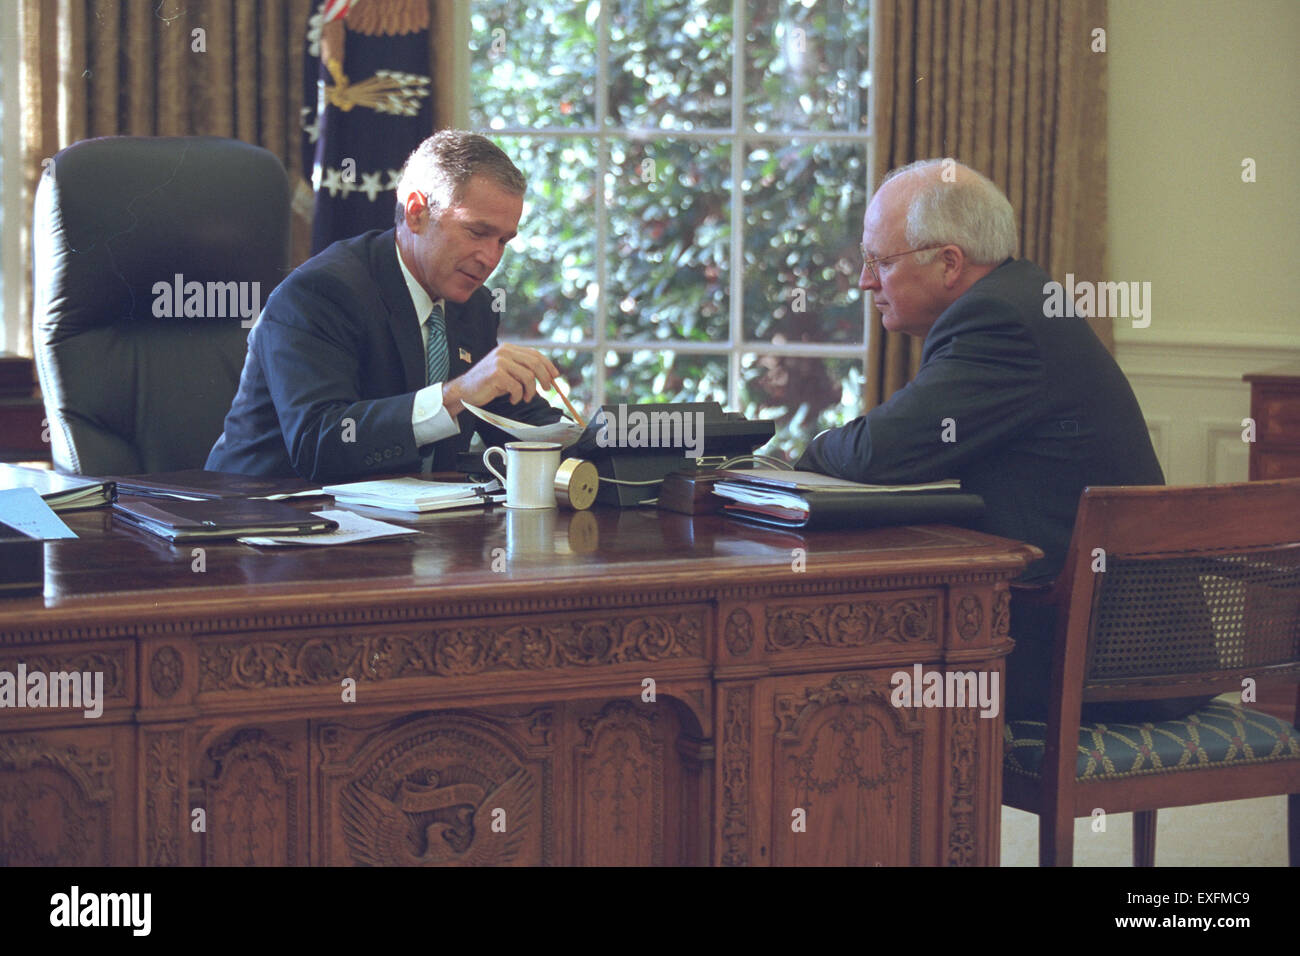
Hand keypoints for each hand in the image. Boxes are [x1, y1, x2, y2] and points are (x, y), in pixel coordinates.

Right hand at [442, 344, 559, 415]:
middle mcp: (504, 352)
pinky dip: (518, 396)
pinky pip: (517, 387)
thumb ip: (522, 369)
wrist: (464, 391)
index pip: (534, 353)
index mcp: (507, 349)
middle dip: (545, 378)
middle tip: (547, 389)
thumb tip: (548, 376)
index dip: (548, 365)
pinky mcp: (496, 374)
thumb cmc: (487, 384)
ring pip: (528, 376)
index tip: (555, 376)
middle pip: (535, 363)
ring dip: (530, 391)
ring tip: (525, 398)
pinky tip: (512, 400)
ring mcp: (500, 362)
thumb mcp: (506, 372)